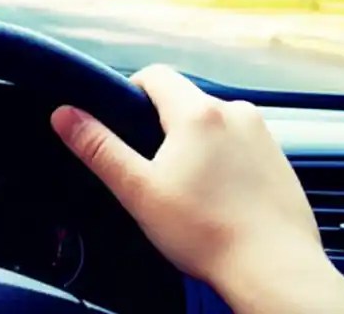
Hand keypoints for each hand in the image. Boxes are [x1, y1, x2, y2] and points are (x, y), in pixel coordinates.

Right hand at [51, 65, 343, 313]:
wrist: (273, 268)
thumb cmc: (207, 233)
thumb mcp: (138, 191)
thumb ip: (98, 147)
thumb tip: (64, 114)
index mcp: (198, 113)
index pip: (155, 75)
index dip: (132, 93)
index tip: (126, 126)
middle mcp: (235, 113)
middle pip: (185, 101)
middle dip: (165, 128)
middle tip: (156, 172)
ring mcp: (263, 135)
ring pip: (214, 124)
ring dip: (198, 145)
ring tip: (192, 191)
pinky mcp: (279, 159)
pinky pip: (241, 146)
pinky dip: (226, 163)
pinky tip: (221, 199)